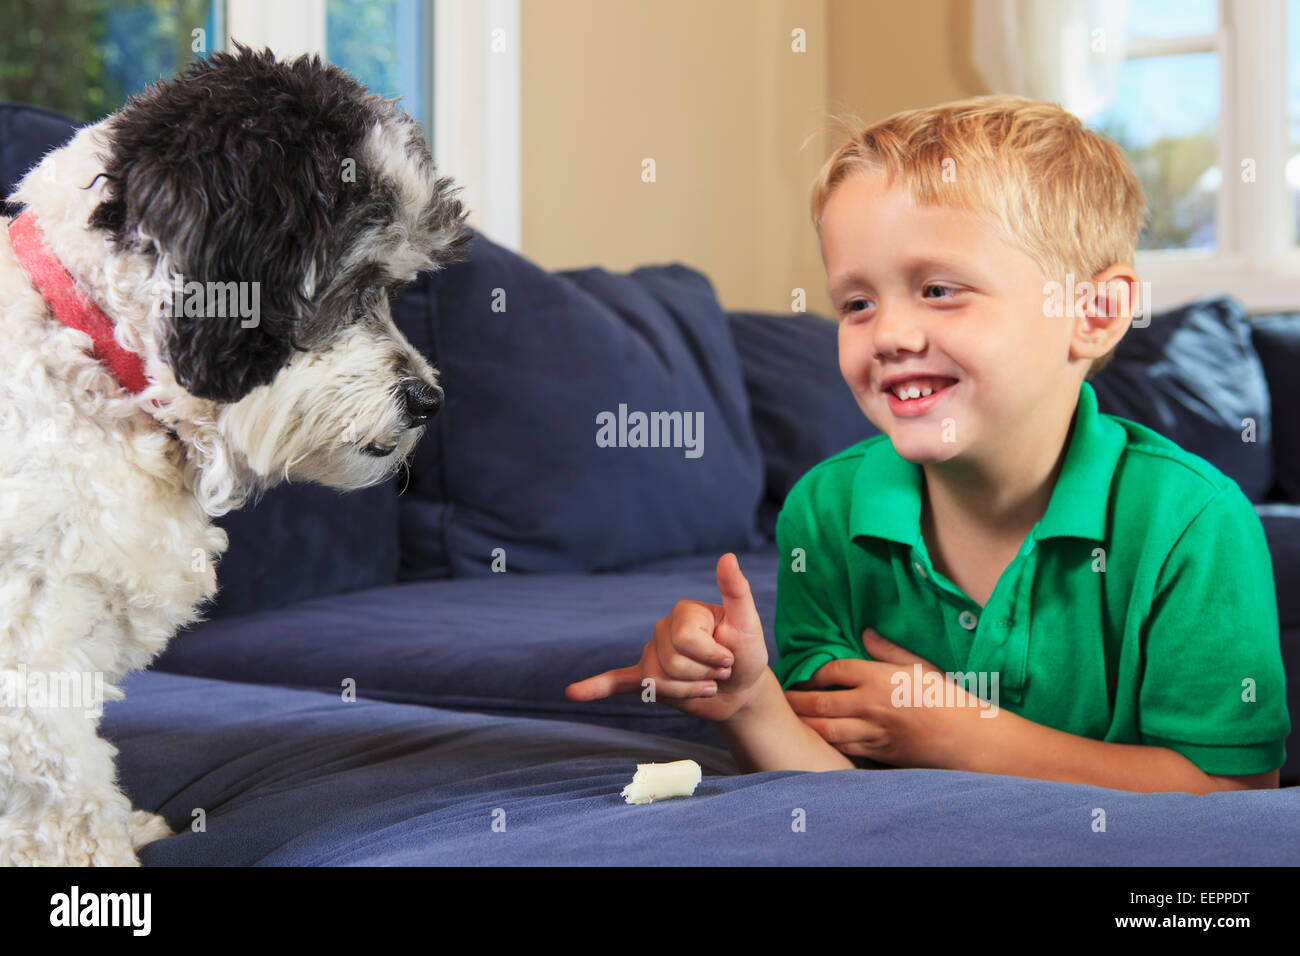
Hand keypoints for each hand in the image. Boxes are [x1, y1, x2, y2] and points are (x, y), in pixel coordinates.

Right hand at [565, 553, 768, 722]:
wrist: (740, 691)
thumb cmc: (747, 654)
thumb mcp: (747, 623)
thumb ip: (736, 591)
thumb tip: (728, 556)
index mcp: (683, 612)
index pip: (683, 640)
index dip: (711, 656)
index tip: (729, 657)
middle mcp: (663, 629)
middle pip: (670, 663)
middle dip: (700, 676)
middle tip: (717, 673)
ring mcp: (652, 653)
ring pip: (656, 682)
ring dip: (687, 692)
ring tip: (703, 685)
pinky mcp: (647, 678)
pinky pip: (617, 681)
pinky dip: (595, 688)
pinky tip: (574, 692)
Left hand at [784, 628, 970, 767]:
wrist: (967, 738)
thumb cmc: (946, 697)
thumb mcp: (920, 665)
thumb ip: (888, 649)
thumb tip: (865, 631)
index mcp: (880, 678)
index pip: (835, 670)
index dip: (816, 671)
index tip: (807, 673)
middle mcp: (871, 704)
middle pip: (821, 701)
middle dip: (797, 699)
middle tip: (783, 697)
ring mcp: (872, 731)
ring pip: (827, 729)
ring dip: (806, 722)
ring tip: (791, 718)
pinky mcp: (878, 753)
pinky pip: (844, 747)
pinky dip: (827, 741)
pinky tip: (817, 737)